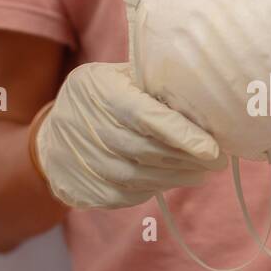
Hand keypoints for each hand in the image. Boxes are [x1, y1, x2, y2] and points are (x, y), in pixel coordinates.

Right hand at [34, 62, 226, 209]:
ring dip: (179, 176)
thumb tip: (206, 94)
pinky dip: (158, 187)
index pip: (146, 117)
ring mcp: (87, 164)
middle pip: (149, 151)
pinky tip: (175, 178)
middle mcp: (91, 129)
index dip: (182, 135)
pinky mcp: (90, 192)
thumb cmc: (98, 98)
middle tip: (219, 159)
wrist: (51, 137)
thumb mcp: (116, 76)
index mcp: (102, 93)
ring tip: (204, 171)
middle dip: (189, 159)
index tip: (212, 149)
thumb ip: (153, 83)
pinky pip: (132, 194)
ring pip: (143, 177)